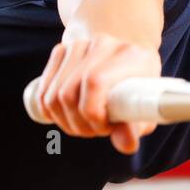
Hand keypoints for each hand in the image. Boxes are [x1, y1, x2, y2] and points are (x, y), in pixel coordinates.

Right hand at [35, 35, 162, 153]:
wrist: (128, 52)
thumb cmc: (138, 86)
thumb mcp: (145, 106)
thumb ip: (136, 127)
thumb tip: (126, 145)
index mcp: (129, 54)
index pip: (94, 82)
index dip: (92, 112)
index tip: (106, 128)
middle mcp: (102, 44)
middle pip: (69, 93)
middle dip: (79, 124)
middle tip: (96, 131)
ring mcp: (78, 45)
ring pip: (53, 95)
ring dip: (65, 121)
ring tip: (85, 126)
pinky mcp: (61, 50)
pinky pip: (43, 92)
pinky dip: (51, 113)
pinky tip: (66, 118)